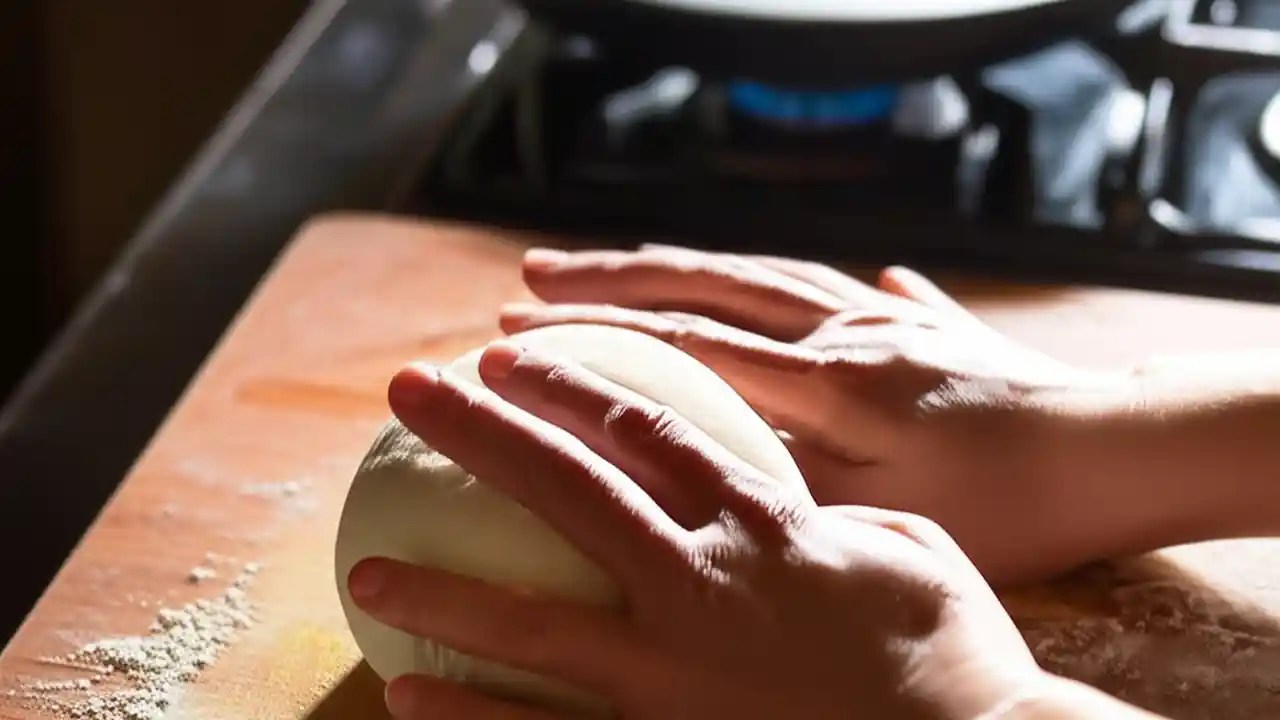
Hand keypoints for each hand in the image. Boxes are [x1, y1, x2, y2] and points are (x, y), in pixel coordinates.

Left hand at [346, 342, 1046, 718]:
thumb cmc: (962, 658)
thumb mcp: (919, 553)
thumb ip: (850, 521)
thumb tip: (825, 510)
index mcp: (762, 522)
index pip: (645, 428)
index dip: (567, 383)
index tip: (502, 356)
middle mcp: (702, 581)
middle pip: (567, 488)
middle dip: (477, 431)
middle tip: (405, 393)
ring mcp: (675, 671)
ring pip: (533, 616)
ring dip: (441, 582)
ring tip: (367, 564)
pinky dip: (474, 712)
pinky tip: (408, 695)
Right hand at [499, 245, 1135, 584]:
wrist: (1111, 450)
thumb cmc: (1009, 503)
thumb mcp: (892, 517)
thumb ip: (793, 482)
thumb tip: (696, 462)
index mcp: (828, 384)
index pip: (686, 346)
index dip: (594, 338)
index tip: (518, 330)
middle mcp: (840, 331)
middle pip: (704, 288)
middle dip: (608, 281)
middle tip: (528, 280)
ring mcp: (872, 314)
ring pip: (748, 272)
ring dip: (667, 265)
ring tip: (601, 265)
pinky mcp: (904, 315)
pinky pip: (812, 278)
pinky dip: (758, 273)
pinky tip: (744, 274)